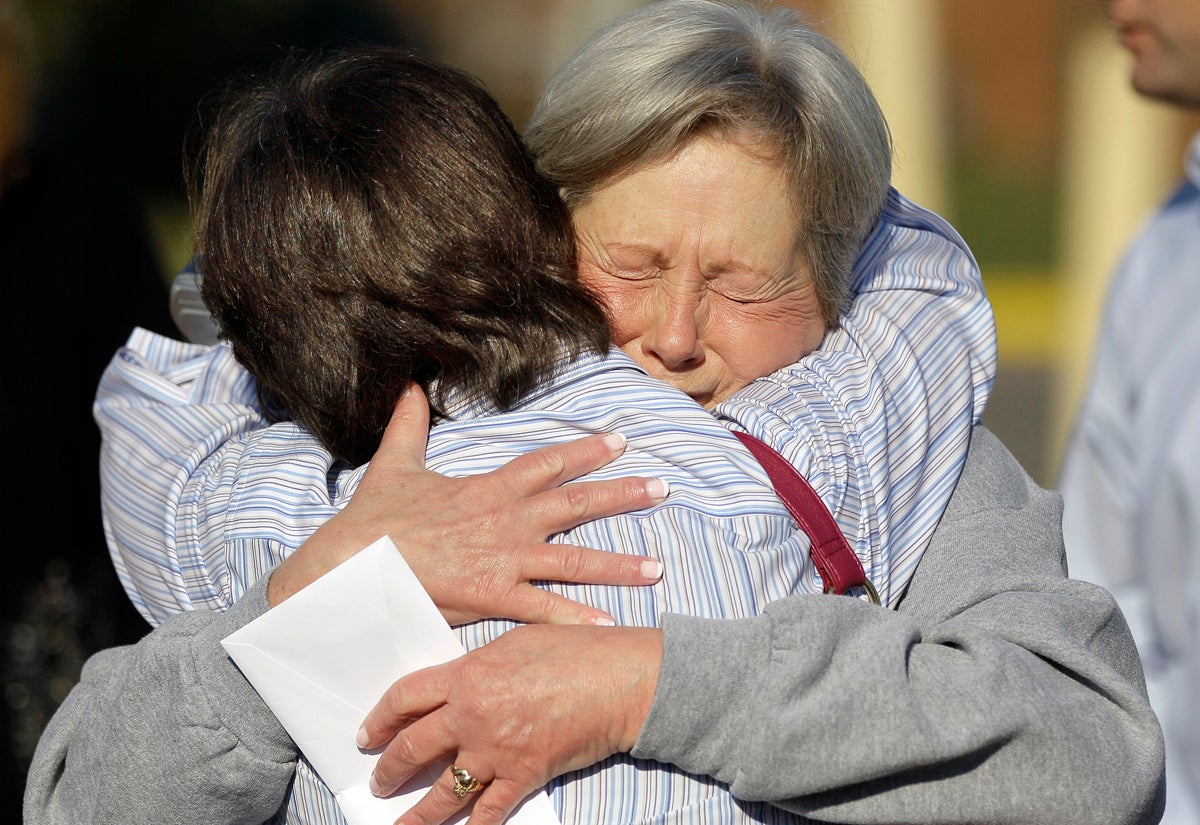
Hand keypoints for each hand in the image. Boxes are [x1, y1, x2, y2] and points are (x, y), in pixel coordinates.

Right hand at [267, 384, 667, 624]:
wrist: (350, 564)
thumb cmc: (372, 520)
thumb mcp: (394, 463)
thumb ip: (408, 425)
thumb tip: (407, 384)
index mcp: (488, 487)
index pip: (547, 462)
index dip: (586, 451)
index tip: (620, 441)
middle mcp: (505, 519)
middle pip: (575, 503)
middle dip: (623, 495)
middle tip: (663, 489)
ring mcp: (502, 558)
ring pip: (572, 558)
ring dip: (618, 563)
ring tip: (658, 568)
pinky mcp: (491, 595)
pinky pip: (543, 609)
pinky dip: (576, 618)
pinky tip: (608, 625)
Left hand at [356, 623, 662, 824]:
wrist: (619, 679)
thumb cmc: (573, 652)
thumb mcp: (514, 643)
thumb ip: (478, 667)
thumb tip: (457, 685)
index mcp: (466, 676)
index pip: (404, 699)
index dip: (379, 719)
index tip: (368, 734)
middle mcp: (471, 716)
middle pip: (412, 749)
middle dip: (388, 770)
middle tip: (377, 782)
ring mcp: (495, 751)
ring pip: (442, 792)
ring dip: (416, 813)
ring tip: (399, 824)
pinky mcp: (523, 776)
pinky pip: (488, 813)